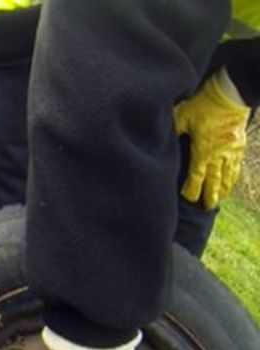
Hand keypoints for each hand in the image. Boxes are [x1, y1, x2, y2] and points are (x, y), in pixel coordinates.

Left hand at [174, 68, 249, 209]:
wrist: (231, 92)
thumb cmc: (204, 103)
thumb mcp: (182, 116)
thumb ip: (171, 130)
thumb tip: (158, 140)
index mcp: (204, 150)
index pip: (196, 177)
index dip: (192, 190)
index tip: (188, 199)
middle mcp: (219, 154)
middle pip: (215, 181)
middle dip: (210, 195)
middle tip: (207, 208)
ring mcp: (232, 150)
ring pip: (228, 175)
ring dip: (223, 188)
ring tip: (219, 199)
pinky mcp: (239, 144)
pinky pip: (237, 165)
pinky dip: (234, 176)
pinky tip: (231, 181)